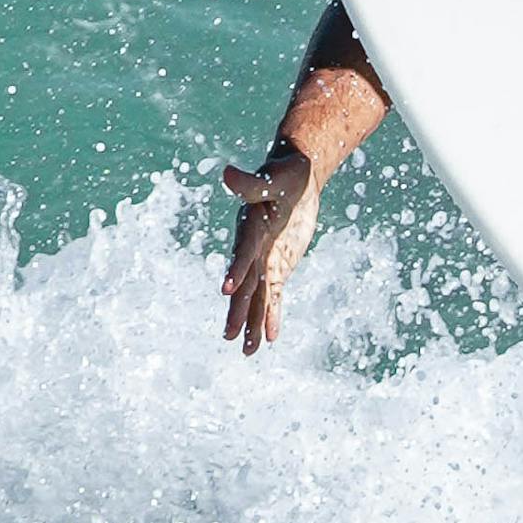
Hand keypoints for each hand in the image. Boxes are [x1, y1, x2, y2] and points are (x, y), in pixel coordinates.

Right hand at [217, 153, 323, 353]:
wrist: (297, 177)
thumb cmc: (285, 172)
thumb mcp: (274, 176)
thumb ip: (251, 182)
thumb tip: (226, 174)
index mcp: (250, 227)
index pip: (242, 251)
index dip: (236, 269)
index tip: (227, 290)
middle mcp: (253, 248)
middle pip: (246, 283)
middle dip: (238, 310)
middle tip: (229, 335)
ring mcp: (264, 260)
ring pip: (257, 297)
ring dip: (252, 322)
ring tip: (246, 351)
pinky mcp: (278, 267)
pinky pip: (274, 296)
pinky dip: (272, 315)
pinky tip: (270, 338)